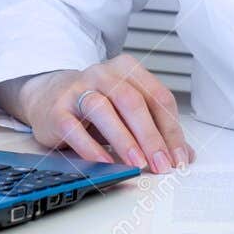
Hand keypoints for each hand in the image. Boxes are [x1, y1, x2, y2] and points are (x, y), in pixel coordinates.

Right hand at [0, 54, 192, 174]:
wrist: (47, 97)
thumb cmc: (95, 106)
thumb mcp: (127, 112)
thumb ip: (156, 128)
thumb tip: (185, 155)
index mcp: (128, 70)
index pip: (158, 97)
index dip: (172, 130)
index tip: (180, 157)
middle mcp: (103, 74)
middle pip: (133, 101)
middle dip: (151, 136)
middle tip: (161, 164)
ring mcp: (77, 89)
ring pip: (103, 110)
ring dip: (123, 140)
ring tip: (137, 164)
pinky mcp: (57, 109)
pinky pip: (74, 128)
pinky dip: (91, 148)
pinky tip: (104, 163)